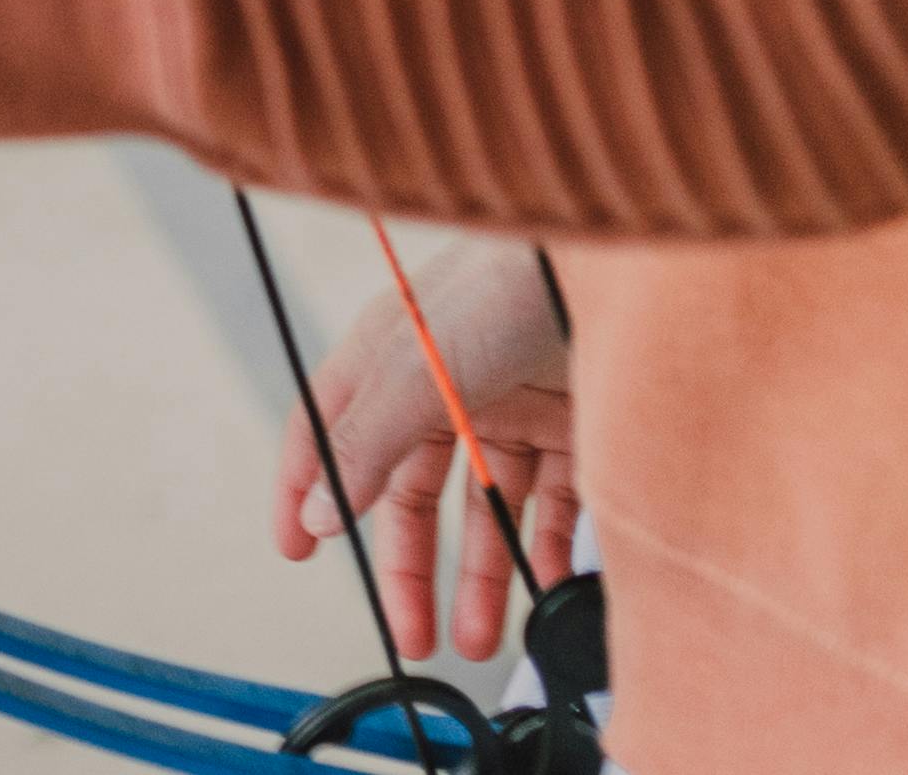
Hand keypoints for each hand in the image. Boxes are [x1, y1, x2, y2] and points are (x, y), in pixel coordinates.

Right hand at [269, 235, 579, 664]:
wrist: (611, 271)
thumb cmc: (501, 289)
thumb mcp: (414, 371)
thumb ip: (364, 445)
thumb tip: (320, 513)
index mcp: (384, 367)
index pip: (328, 437)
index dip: (307, 491)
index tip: (296, 549)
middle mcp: (440, 391)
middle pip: (410, 495)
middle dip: (410, 568)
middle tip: (412, 631)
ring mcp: (506, 411)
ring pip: (483, 512)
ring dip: (480, 577)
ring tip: (479, 637)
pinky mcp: (568, 428)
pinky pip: (553, 507)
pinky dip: (546, 551)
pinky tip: (545, 587)